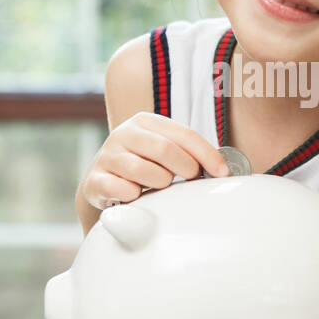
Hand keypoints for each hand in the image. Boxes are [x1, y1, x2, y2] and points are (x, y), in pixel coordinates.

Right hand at [81, 112, 229, 210]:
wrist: (102, 184)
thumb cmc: (142, 167)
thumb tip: (222, 169)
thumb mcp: (162, 152)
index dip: (207, 154)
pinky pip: (123, 190)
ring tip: (159, 186)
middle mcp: (123, 134)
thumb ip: (187, 153)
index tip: (222, 173)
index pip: (184, 134)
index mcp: (145, 121)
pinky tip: (137, 196)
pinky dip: (135, 196)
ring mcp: (107, 156)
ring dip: (160, 183)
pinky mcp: (95, 180)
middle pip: (165, 149)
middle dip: (185, 169)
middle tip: (190, 180)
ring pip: (144, 170)